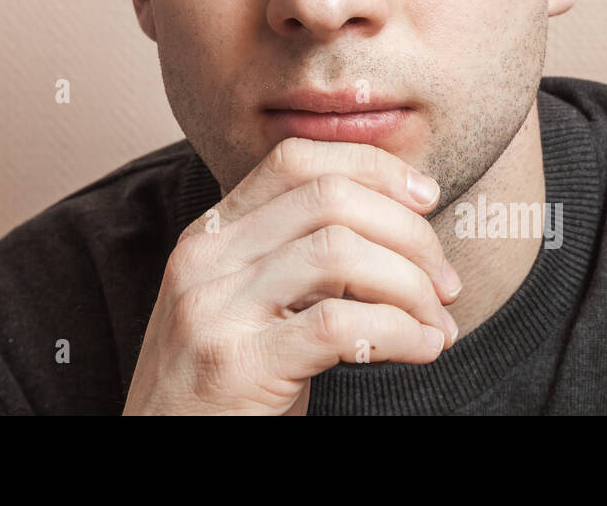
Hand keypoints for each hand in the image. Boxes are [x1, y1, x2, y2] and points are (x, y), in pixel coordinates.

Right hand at [123, 137, 461, 414]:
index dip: (373, 166)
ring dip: (411, 286)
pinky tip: (421, 348)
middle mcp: (205, 257)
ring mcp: (213, 308)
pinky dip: (399, 332)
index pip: (296, 158)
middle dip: (409, 232)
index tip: (428, 197)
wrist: (160, 447)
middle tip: (446, 282)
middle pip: (329, 197)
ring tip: (438, 324)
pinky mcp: (236, 364)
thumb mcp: (246, 305)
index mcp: (211, 233)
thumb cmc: (221, 387)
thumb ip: (296, 260)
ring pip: (339, 252)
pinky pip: (340, 324)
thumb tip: (398, 225)